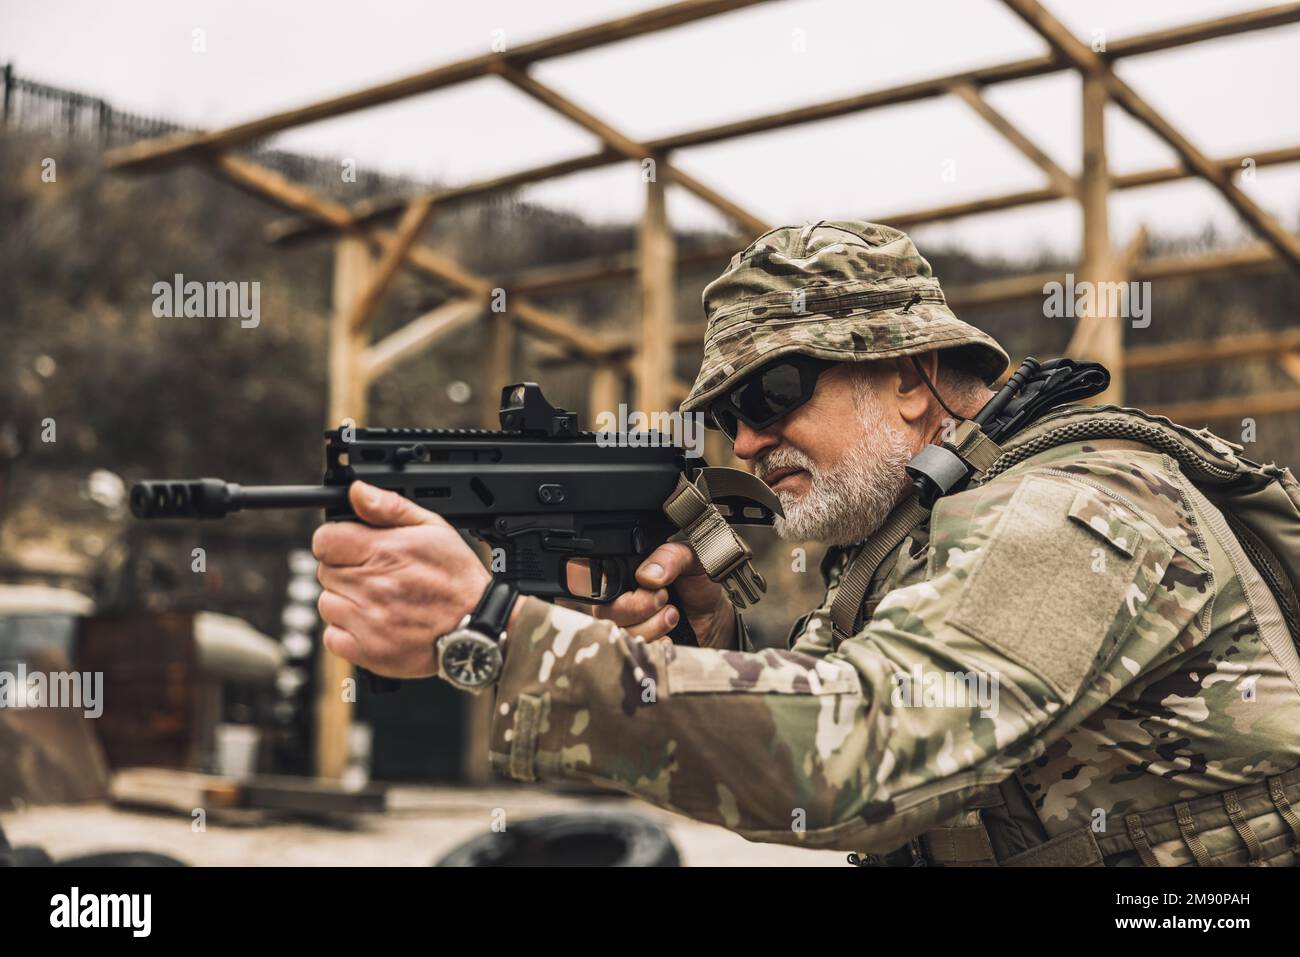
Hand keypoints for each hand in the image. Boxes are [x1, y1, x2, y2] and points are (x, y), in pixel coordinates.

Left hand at [311, 481, 491, 677]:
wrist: (475, 626)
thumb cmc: (456, 578)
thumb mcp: (434, 528)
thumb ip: (391, 507)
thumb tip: (357, 492)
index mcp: (384, 552)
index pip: (325, 541)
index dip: (338, 541)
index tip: (354, 548)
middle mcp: (372, 587)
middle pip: (325, 571)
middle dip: (345, 569)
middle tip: (376, 575)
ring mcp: (367, 622)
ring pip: (327, 603)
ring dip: (345, 600)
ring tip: (377, 600)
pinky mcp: (367, 650)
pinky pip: (332, 637)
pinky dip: (347, 631)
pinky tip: (373, 623)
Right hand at [580, 542, 736, 647]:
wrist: (715, 615)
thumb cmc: (698, 584)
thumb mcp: (690, 559)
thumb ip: (669, 557)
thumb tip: (647, 576)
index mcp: (625, 576)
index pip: (603, 586)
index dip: (625, 590)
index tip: (654, 588)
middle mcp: (620, 602)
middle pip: (606, 613)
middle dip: (638, 608)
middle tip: (665, 598)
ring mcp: (627, 628)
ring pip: (621, 635)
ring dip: (651, 627)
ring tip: (673, 615)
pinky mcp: (640, 648)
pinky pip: (636, 653)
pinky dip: (656, 645)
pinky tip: (670, 636)